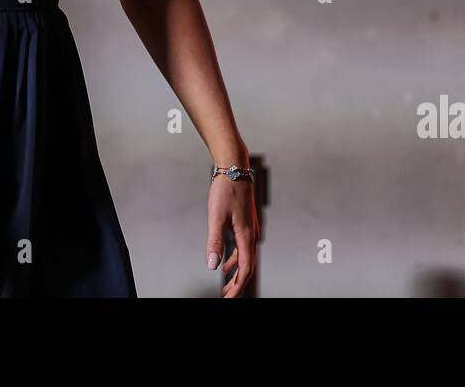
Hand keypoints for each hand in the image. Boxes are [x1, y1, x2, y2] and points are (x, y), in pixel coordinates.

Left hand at [206, 174, 259, 296]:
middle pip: (248, 266)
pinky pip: (243, 247)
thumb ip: (215, 242)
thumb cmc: (226, 189)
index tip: (228, 298)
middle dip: (238, 282)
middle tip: (227, 295)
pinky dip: (236, 258)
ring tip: (225, 283)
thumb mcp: (216, 217)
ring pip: (246, 257)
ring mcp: (250, 228)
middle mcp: (252, 233)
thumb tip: (213, 266)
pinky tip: (226, 261)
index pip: (245, 269)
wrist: (235, 167)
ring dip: (236, 271)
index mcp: (246, 235)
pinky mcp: (246, 222)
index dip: (237, 286)